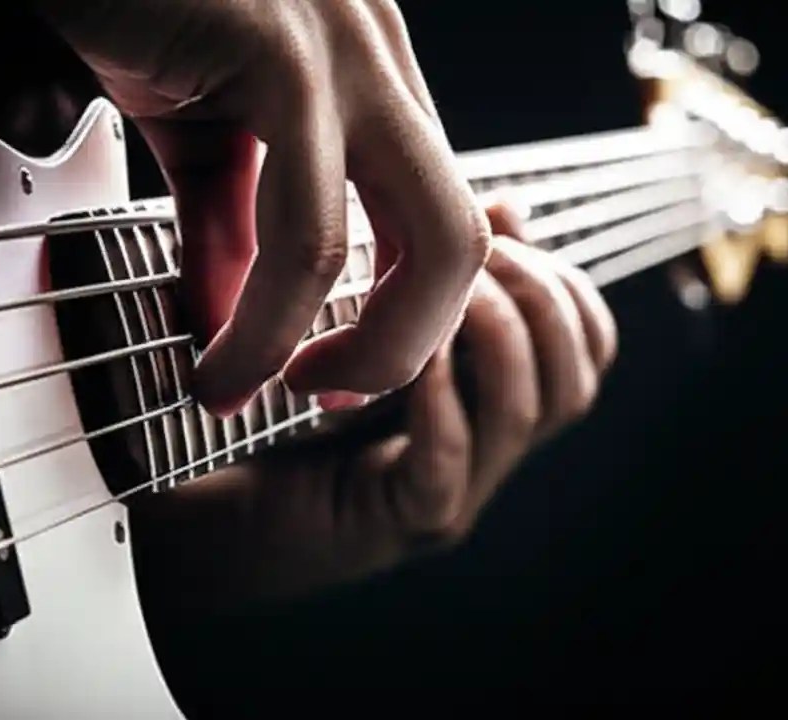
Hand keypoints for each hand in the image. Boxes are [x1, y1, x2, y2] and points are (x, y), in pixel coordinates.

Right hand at [34, 0, 490, 415]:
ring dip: (345, 348)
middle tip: (329, 394)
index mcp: (365, 71)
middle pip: (462, 235)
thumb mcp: (196, 132)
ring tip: (245, 388)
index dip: (399, 313)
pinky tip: (214, 353)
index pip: (431, 214)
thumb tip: (229, 320)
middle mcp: (375, 56)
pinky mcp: (281, 50)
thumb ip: (225, 226)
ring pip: (420, 238)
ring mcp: (342, 48)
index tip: (329, 370)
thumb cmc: (126, 4)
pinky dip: (265, 321)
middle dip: (407, 343)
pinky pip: (305, 227)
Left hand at [128, 198, 617, 610]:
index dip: (557, 275)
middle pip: (573, 374)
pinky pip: (445, 461)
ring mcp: (450, 491)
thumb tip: (507, 204)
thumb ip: (428, 270)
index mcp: (484, 399)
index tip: (498, 222)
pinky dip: (430, 397)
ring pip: (528, 411)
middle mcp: (482, 448)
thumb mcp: (363, 316)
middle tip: (472, 250)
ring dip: (489, 332)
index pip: (586, 340)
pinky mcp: (396, 523)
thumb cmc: (275, 400)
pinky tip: (396, 356)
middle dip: (533, 292)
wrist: (201, 498)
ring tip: (435, 293)